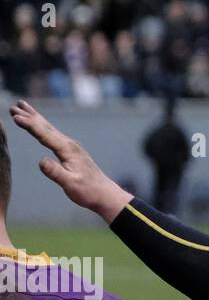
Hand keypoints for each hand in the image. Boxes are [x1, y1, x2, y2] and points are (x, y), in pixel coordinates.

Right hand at [10, 100, 131, 221]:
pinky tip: (39, 125)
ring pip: (48, 128)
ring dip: (35, 118)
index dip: (29, 125)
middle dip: (29, 116)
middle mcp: (69, 144)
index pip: (44, 135)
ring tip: (23, 108)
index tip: (15, 117)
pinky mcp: (70, 151)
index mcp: (67, 150)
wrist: (103, 193)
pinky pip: (52, 134)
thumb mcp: (70, 183)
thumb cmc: (87, 190)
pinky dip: (42, 127)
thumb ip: (55, 172)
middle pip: (45, 127)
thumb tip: (41, 161)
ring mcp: (70, 146)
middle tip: (14, 106)